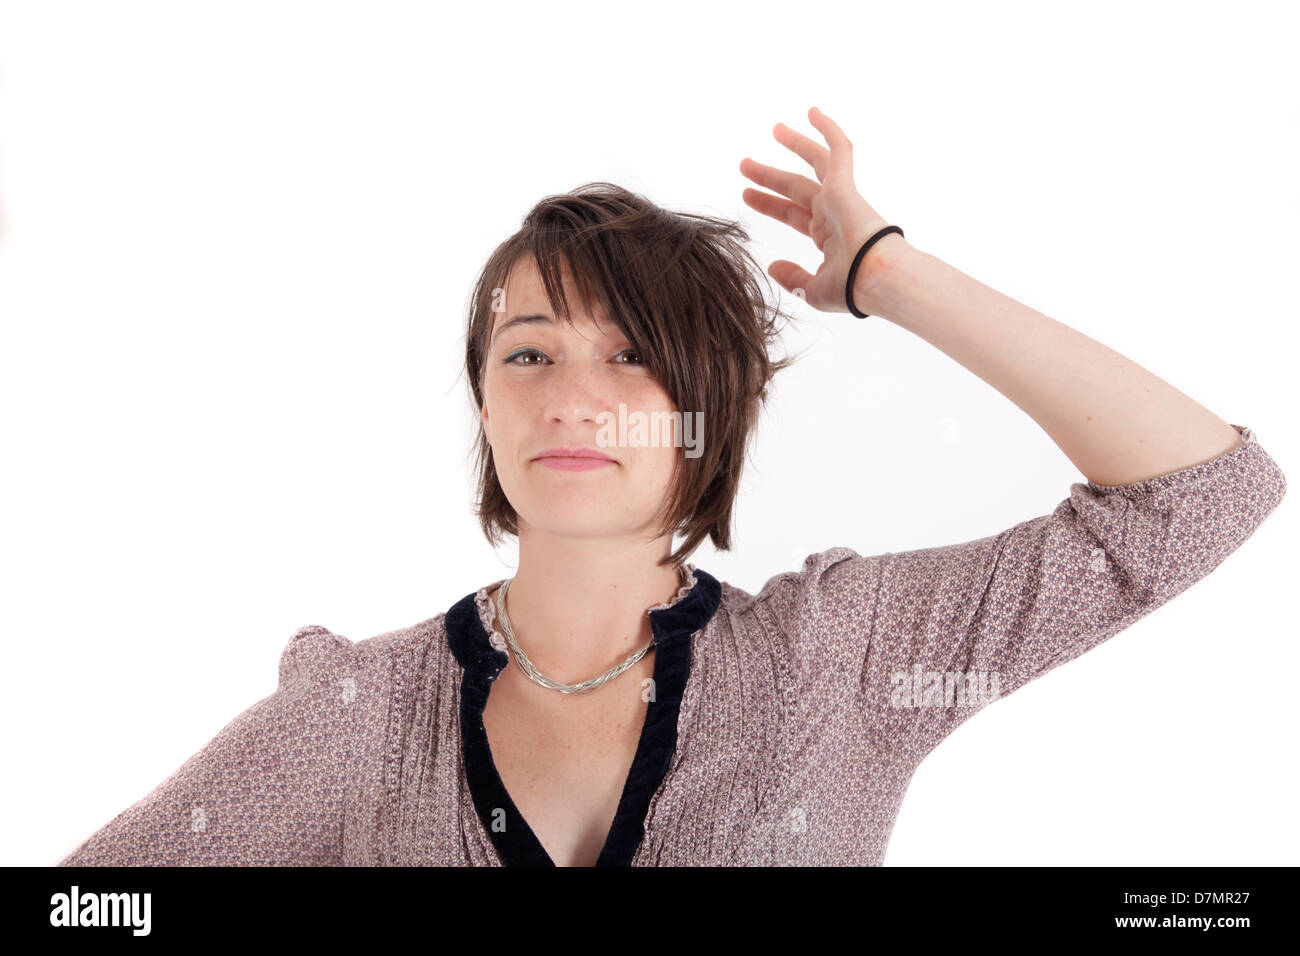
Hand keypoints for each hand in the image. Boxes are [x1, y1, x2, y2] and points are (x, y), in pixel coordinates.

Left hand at [740, 106, 907, 314]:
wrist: (876, 278)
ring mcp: (840, 197)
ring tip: (774, 128)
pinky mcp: (845, 185)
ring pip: (815, 162)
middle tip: (744, 164)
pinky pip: (839, 149)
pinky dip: (828, 130)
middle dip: (769, 176)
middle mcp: (833, 213)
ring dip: (795, 144)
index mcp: (826, 236)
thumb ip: (792, 278)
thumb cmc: (851, 288)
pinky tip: (812, 112)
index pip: (792, 213)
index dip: (769, 203)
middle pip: (795, 187)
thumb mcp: (813, 289)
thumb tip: (772, 266)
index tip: (746, 194)